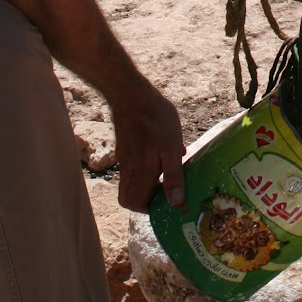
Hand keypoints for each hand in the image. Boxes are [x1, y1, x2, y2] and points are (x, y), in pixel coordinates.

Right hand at [109, 74, 185, 210]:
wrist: (131, 93)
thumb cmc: (155, 119)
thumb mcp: (171, 147)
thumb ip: (173, 176)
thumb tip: (176, 203)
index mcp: (139, 173)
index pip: (134, 203)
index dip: (150, 208)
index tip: (168, 201)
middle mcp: (128, 168)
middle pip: (130, 195)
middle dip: (148, 198)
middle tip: (168, 190)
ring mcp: (124, 156)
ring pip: (132, 180)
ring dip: (149, 182)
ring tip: (170, 171)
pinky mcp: (125, 146)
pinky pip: (134, 165)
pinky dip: (147, 167)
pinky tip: (164, 153)